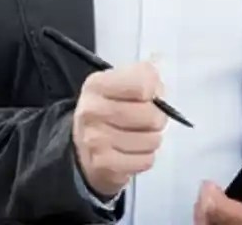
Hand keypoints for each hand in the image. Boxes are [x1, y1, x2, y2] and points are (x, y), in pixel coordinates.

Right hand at [72, 60, 167, 197]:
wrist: (82, 147)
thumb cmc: (108, 110)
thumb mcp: (118, 83)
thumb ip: (144, 75)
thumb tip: (159, 79)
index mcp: (96, 84)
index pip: (143, 84)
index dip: (155, 91)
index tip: (149, 96)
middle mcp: (92, 110)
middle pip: (150, 115)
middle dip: (157, 119)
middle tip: (148, 120)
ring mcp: (96, 139)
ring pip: (151, 140)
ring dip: (152, 140)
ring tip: (138, 136)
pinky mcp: (104, 164)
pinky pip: (146, 161)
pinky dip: (145, 157)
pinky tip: (132, 152)